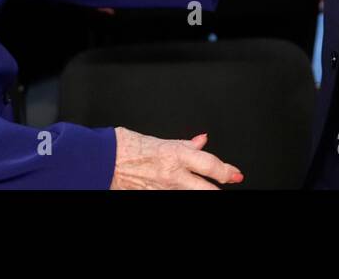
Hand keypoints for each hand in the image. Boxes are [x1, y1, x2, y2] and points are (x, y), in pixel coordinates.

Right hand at [110, 128, 242, 188]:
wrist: (102, 160)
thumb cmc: (126, 146)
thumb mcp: (159, 140)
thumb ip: (184, 145)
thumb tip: (202, 141)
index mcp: (176, 155)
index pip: (211, 165)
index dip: (228, 172)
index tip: (236, 175)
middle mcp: (173, 176)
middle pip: (207, 190)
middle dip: (219, 191)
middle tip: (228, 186)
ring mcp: (164, 190)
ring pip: (191, 196)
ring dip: (199, 192)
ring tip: (203, 188)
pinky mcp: (153, 197)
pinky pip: (172, 198)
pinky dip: (180, 194)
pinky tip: (181, 191)